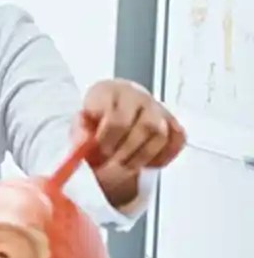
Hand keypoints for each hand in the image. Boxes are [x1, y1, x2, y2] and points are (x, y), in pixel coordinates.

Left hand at [73, 79, 186, 204]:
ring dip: (142, 156)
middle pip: (145, 126)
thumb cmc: (95, 117)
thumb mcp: (80, 122)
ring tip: (124, 166)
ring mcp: (157, 107)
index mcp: (111, 91)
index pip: (117, 119)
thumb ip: (79, 133)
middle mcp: (138, 96)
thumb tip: (82, 145)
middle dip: (127, 152)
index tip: (98, 154)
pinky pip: (177, 139)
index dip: (108, 142)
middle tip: (111, 165)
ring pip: (161, 134)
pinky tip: (147, 162)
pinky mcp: (172, 121)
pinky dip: (164, 155)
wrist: (110, 108)